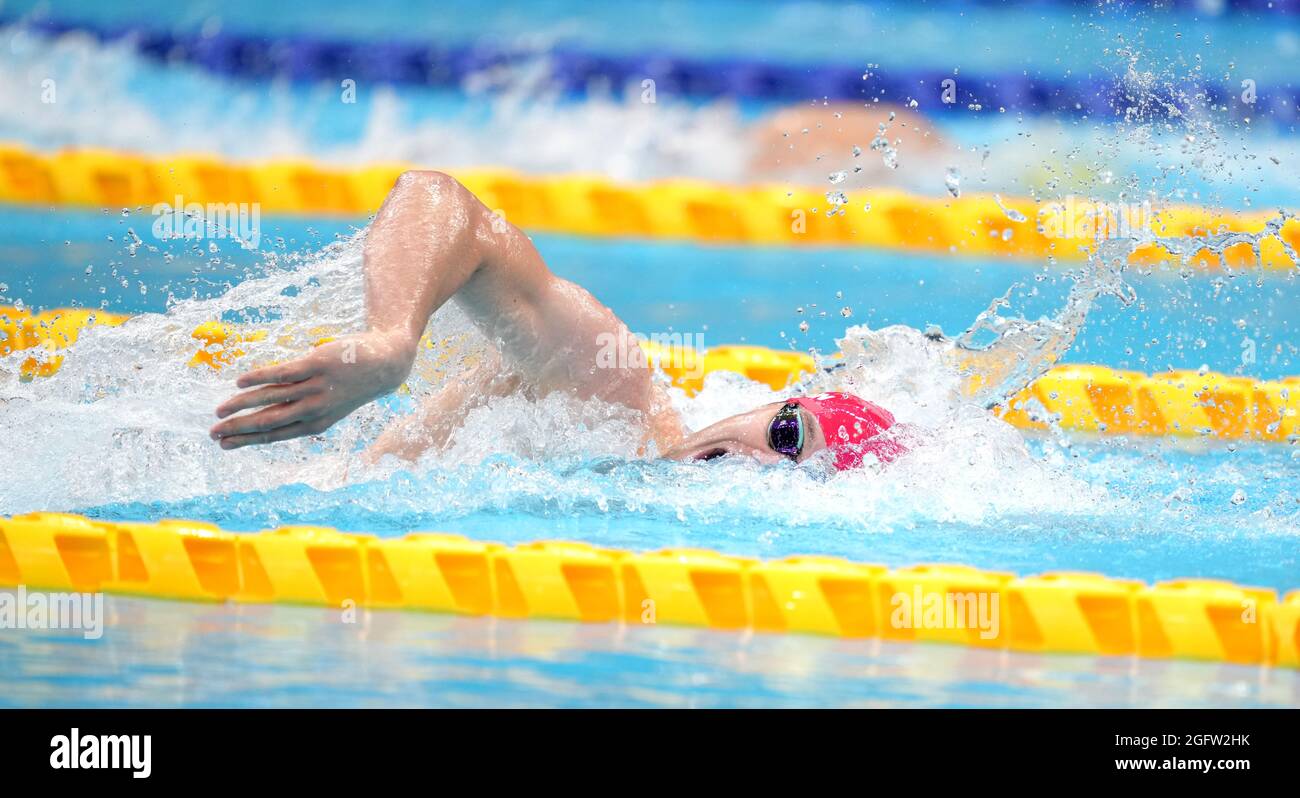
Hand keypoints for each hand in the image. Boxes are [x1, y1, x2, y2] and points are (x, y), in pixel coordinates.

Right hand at [210, 330, 414, 449]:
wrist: (385, 364)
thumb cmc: (350, 385)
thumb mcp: (328, 405)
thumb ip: (299, 409)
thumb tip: (265, 411)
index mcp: (316, 424)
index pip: (275, 435)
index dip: (248, 441)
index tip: (223, 446)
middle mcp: (314, 410)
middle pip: (269, 422)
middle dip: (239, 430)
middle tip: (213, 434)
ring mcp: (316, 387)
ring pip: (272, 398)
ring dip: (242, 405)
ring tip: (219, 410)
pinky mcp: (317, 364)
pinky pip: (283, 373)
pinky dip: (259, 377)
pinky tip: (239, 382)